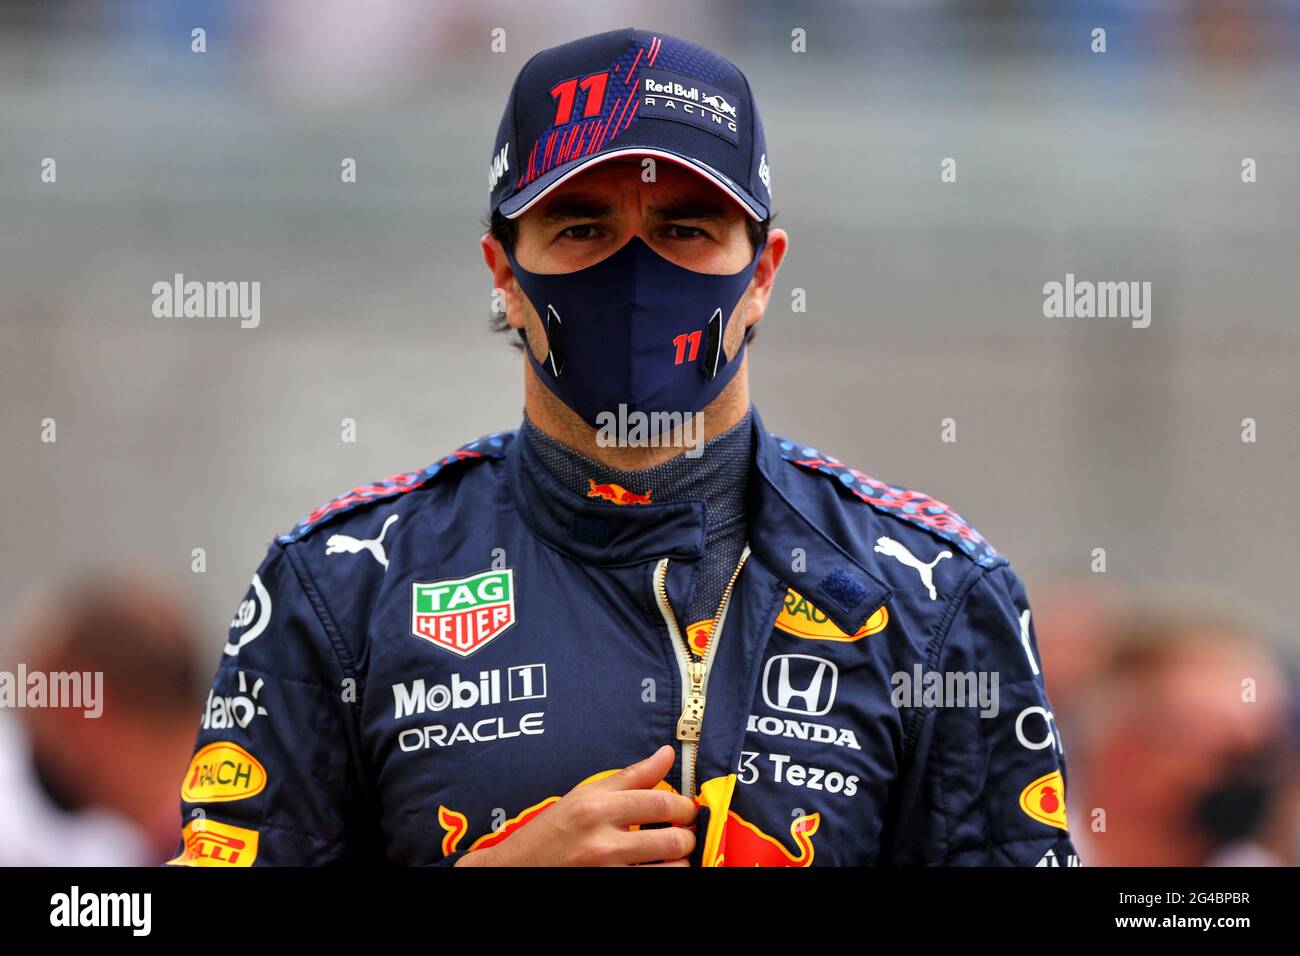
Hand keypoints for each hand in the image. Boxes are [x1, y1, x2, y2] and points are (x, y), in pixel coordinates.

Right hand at [453, 744, 696, 865]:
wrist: (516, 869)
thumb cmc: (552, 830)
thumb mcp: (585, 794)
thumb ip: (631, 776)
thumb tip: (667, 754)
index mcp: (597, 808)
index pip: (662, 804)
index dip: (684, 806)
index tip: (685, 809)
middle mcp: (601, 842)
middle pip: (674, 839)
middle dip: (687, 836)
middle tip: (682, 834)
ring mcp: (605, 871)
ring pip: (671, 870)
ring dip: (679, 863)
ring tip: (670, 856)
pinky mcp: (607, 889)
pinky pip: (652, 884)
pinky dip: (661, 876)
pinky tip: (652, 868)